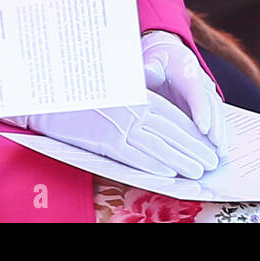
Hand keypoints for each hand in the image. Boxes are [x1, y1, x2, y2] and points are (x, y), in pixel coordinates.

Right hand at [28, 93, 220, 178]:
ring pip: (158, 146)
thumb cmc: (81, 89)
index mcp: (137, 94)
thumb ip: (136, 97)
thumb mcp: (114, 87)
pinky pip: (135, 157)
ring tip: (199, 170)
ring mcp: (120, 126)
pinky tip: (170, 173)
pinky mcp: (106, 141)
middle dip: (194, 147)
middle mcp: (133, 109)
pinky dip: (155, 166)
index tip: (206, 140)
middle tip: (212, 160)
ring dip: (181, 160)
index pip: (173, 115)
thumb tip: (155, 113)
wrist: (47, 94)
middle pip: (170, 132)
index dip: (192, 130)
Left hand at [141, 30, 226, 151]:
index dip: (201, 110)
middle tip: (217, 144)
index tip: (203, 128)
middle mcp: (201, 81)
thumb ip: (149, 67)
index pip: (196, 91)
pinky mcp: (206, 103)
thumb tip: (147, 71)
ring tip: (222, 152)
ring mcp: (206, 92)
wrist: (169, 55)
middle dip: (216, 125)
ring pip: (217, 112)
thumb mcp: (151, 60)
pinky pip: (214, 118)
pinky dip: (218, 133)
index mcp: (187, 70)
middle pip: (212, 103)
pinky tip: (221, 150)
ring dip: (220, 132)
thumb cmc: (158, 60)